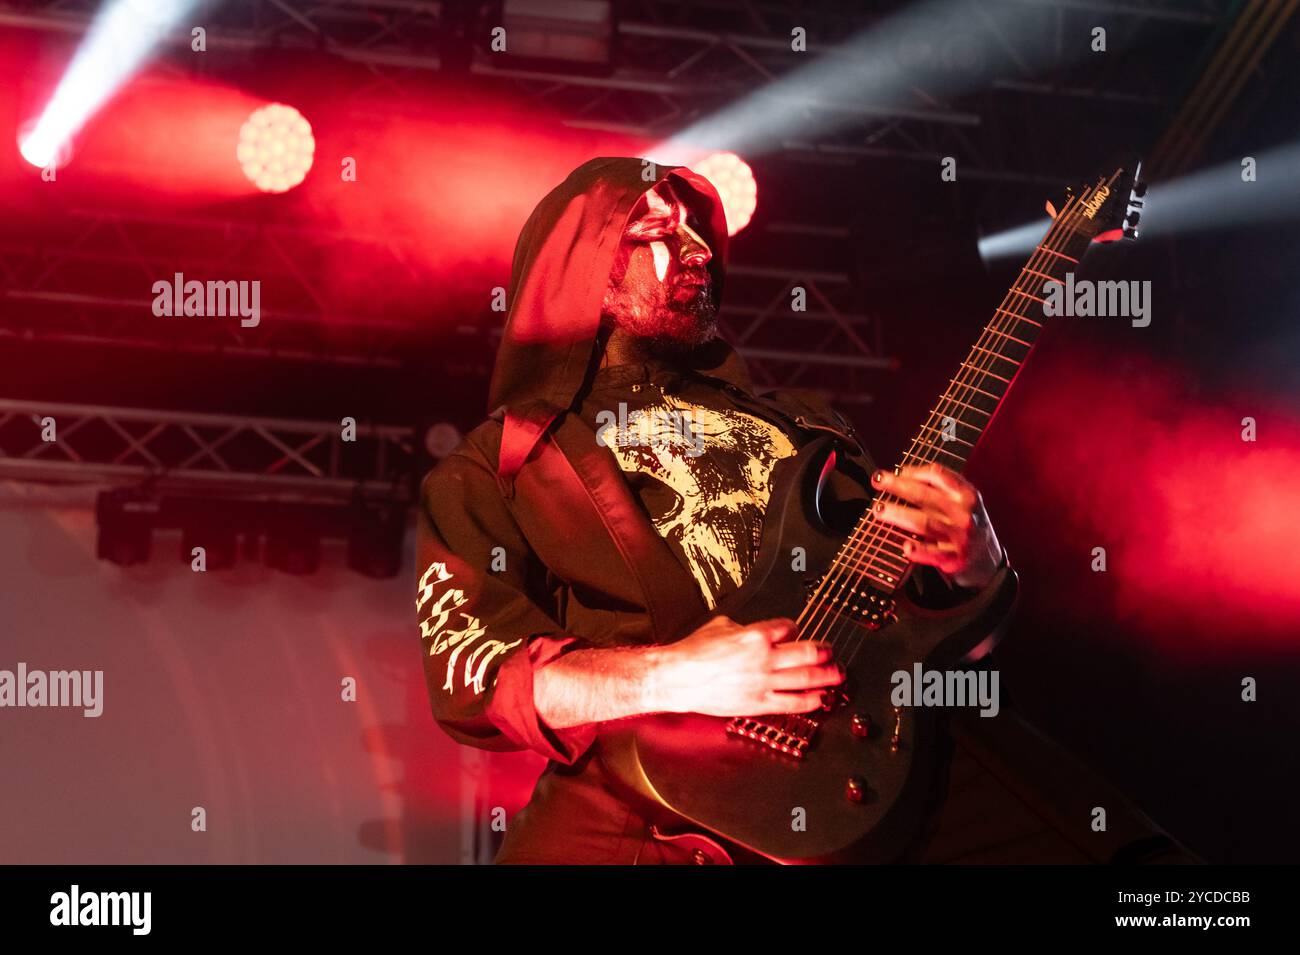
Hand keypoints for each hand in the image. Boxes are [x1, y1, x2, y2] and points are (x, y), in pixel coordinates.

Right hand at [651, 616, 842, 716]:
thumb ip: (744, 627)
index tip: (795, 632)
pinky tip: (820, 698)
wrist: (678, 677)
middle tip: (831, 652)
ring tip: (837, 675)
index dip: (794, 628)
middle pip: (808, 653)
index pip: (789, 627)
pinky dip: (810, 700)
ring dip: (826, 676)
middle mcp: (764, 657)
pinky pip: (792, 703)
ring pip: (805, 678)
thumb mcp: (721, 626)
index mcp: (755, 634)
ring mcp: (763, 682)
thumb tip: (754, 630)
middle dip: (824, 652)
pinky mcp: (758, 703)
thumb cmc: (694, 652)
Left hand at [870, 463, 1002, 589]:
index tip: (897, 472)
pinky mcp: (955, 559)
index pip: (938, 476)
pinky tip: (905, 546)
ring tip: (879, 510)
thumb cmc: (967, 525)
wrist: (988, 561)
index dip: (914, 472)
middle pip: (926, 496)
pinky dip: (919, 550)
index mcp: (966, 495)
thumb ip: (940, 490)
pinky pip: (933, 553)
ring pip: (925, 523)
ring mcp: (960, 537)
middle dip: (899, 486)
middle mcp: (964, 513)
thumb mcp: (963, 502)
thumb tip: (900, 477)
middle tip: (877, 481)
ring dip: (899, 514)